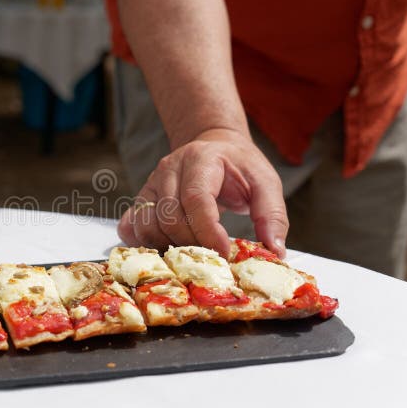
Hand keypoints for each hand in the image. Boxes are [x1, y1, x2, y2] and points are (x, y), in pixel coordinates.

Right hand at [117, 128, 287, 257]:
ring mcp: (151, 183)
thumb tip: (274, 251)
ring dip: (169, 248)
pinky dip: (145, 244)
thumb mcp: (265, 182)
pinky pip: (132, 226)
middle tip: (213, 260)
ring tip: (193, 256)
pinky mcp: (142, 198)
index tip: (224, 253)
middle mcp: (169, 168)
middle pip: (170, 216)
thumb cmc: (239, 167)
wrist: (213, 147)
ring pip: (148, 225)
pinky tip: (166, 250)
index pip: (196, 198)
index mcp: (200, 159)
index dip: (207, 231)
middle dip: (192, 245)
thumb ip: (272, 214)